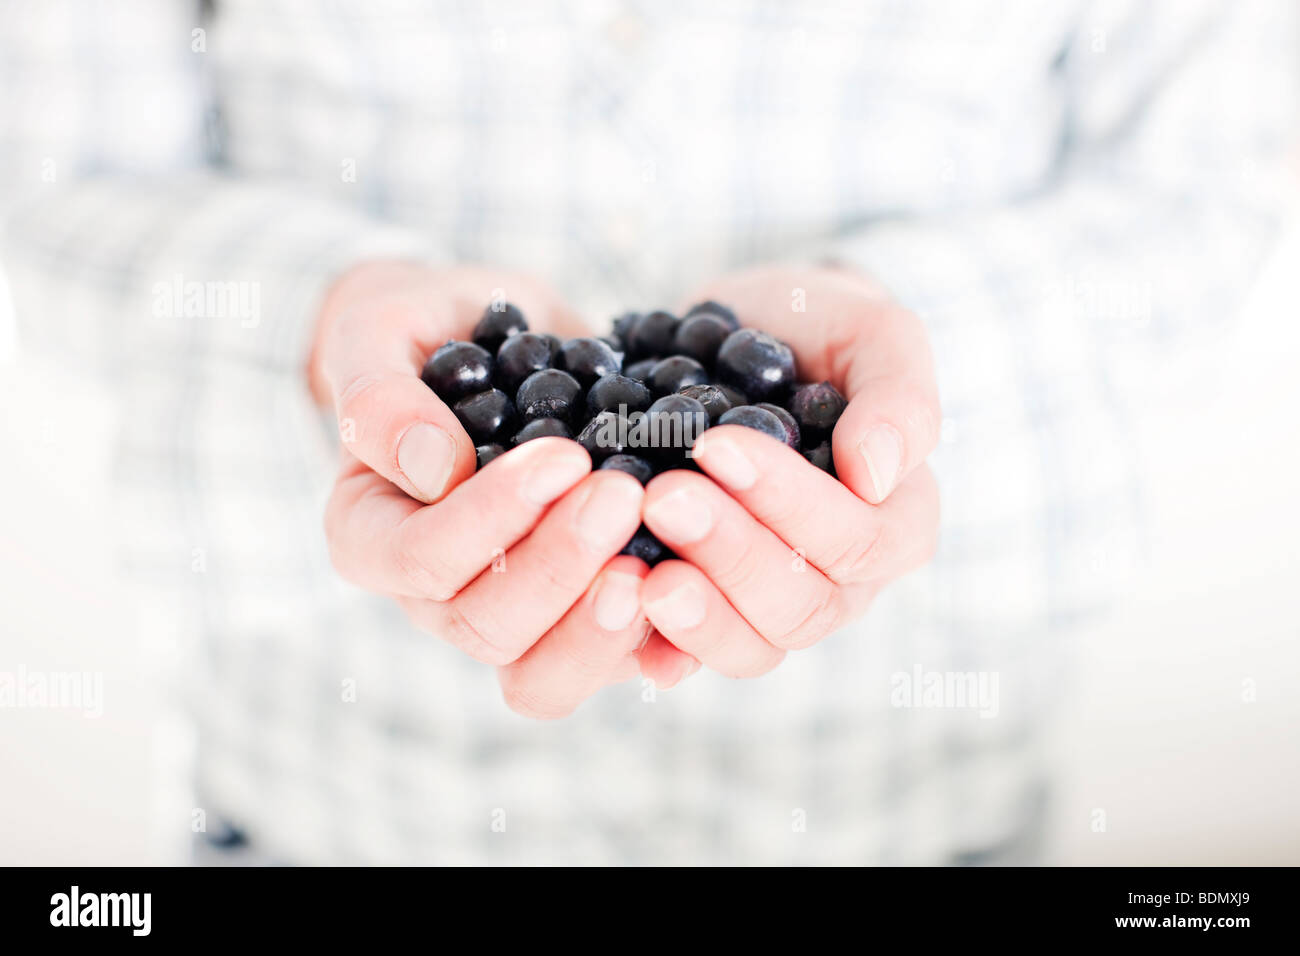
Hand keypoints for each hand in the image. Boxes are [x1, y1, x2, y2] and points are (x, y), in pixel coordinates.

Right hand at [313, 262, 648, 717]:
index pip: (420, 560)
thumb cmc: (430, 332)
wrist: (499, 345)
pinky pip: (609, 662)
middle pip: (486, 627)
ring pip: (543, 673)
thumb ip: (380, 396)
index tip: (564, 456)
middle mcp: (433, 595)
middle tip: (624, 494)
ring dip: (602, 620)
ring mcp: (508, 615)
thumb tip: (433, 467)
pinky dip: (653, 643)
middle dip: (560, 565)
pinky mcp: (577, 618)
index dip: (491, 520)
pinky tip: (689, 596)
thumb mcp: (383, 331)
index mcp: (371, 534)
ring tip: (655, 559)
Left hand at [636, 265, 941, 683]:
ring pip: (751, 647)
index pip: (856, 541)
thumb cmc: (813, 328)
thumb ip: (899, 396)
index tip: (716, 445)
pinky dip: (653, 645)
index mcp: (897, 521)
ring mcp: (770, 602)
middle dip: (729, 553)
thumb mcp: (868, 331)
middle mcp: (842, 579)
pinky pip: (688, 653)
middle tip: (661, 498)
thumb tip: (878, 474)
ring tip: (635, 572)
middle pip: (801, 606)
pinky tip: (619, 614)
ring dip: (695, 614)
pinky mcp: (708, 605)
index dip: (787, 502)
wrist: (732, 335)